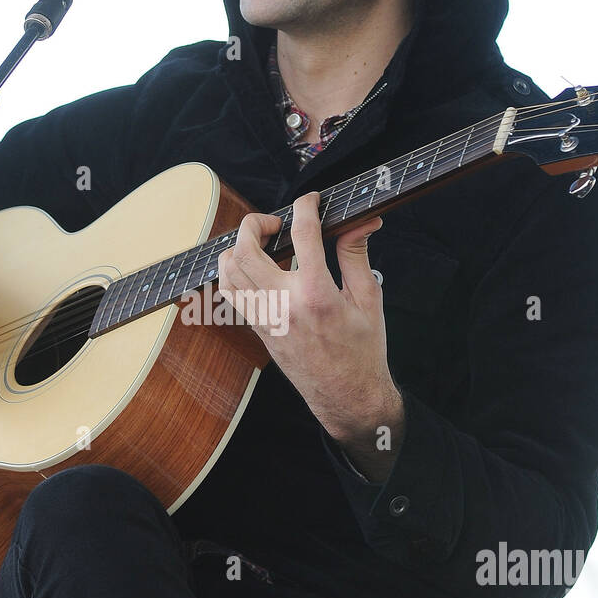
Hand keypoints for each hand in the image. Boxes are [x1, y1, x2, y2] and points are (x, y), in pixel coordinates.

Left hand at [216, 193, 399, 443]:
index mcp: (317, 295)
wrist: (346, 396)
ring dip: (239, 246)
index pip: (302, 235)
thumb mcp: (369, 299)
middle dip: (255, 224)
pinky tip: (254, 266)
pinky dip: (234, 271)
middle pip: (246, 250)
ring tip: (262, 242)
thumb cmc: (363, 350)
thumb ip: (356, 255)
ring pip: (229, 271)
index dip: (305, 206)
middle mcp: (284, 305)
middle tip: (275, 222)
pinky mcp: (258, 329)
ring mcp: (265, 319)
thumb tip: (362, 221)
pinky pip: (231, 293)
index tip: (311, 200)